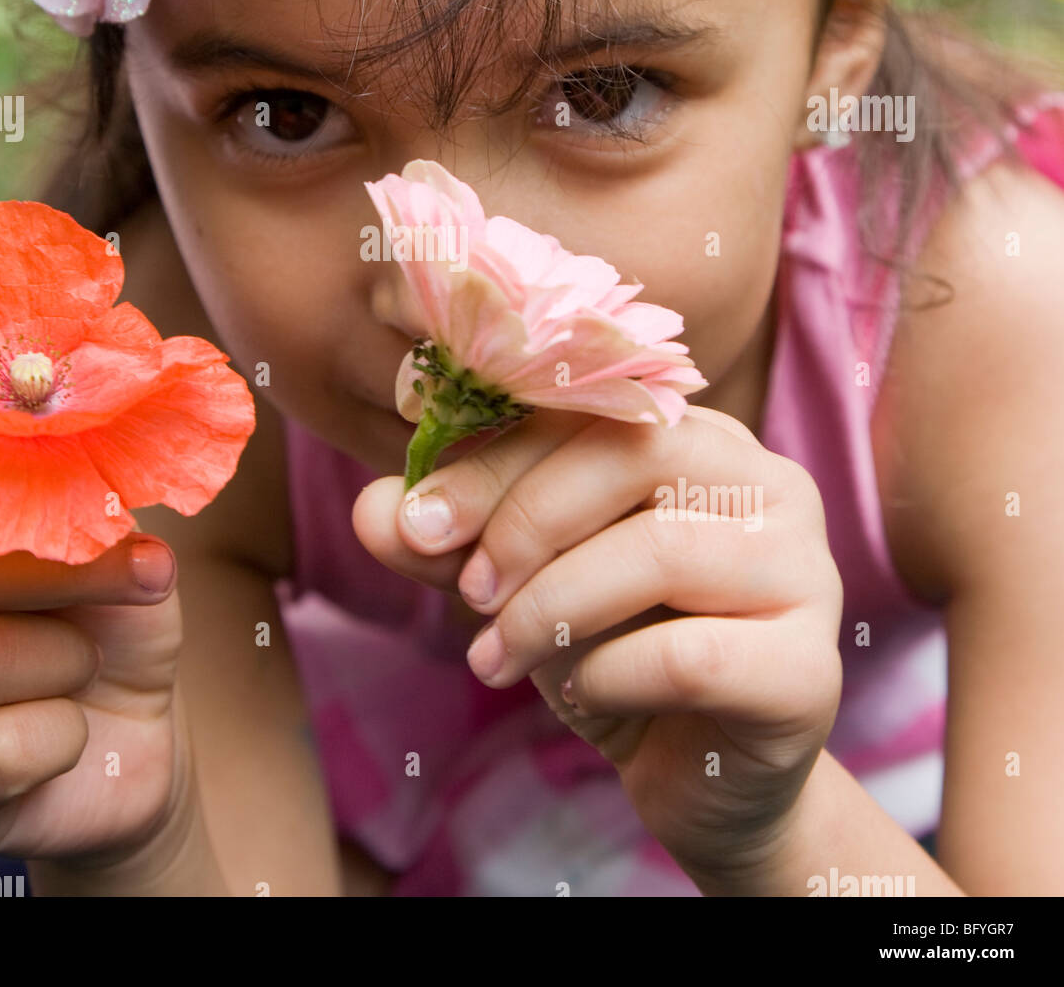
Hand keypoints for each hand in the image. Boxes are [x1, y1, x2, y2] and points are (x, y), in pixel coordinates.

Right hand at [0, 516, 196, 871]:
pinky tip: (66, 734)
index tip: (90, 488)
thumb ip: (87, 507)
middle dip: (55, 569)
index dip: (8, 481)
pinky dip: (65, 736)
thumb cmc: (111, 623)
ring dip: (66, 657)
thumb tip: (85, 481)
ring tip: (86, 664)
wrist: (136, 736)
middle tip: (146, 572)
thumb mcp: (118, 550)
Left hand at [352, 405, 843, 881]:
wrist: (698, 774)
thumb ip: (457, 543)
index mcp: (698, 440)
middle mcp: (767, 484)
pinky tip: (579, 692)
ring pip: (663, 550)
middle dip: (525, 519)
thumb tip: (376, 509)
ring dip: (552, 606)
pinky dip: (610, 672)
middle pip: (635, 454)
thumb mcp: (522, 586)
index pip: (591, 412)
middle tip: (468, 590)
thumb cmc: (613, 650)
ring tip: (497, 658)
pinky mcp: (809, 670)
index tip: (414, 520)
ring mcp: (804, 572)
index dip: (493, 458)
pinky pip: (693, 652)